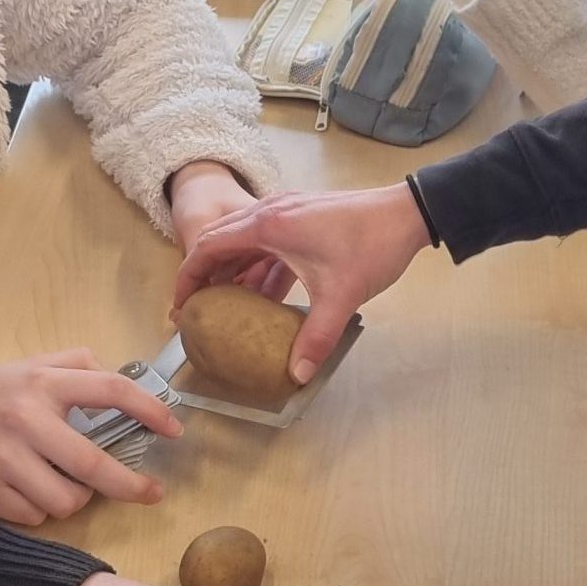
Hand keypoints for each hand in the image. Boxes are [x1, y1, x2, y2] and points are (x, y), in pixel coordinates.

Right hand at [0, 349, 183, 526]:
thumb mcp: (32, 365)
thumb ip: (76, 364)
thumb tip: (120, 375)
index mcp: (44, 383)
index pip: (109, 389)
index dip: (149, 409)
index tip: (174, 429)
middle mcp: (26, 418)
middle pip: (92, 464)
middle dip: (129, 485)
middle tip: (150, 492)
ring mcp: (3, 456)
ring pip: (64, 500)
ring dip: (76, 499)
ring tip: (67, 484)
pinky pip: (33, 517)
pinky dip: (41, 512)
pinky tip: (33, 492)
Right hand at [173, 184, 428, 384]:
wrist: (407, 213)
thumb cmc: (372, 244)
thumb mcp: (341, 296)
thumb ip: (316, 337)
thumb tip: (296, 374)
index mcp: (268, 226)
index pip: (208, 247)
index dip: (188, 276)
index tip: (180, 304)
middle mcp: (271, 212)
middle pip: (220, 241)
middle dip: (205, 274)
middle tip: (197, 308)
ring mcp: (288, 212)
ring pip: (244, 241)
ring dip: (234, 270)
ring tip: (227, 306)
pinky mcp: (303, 217)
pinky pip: (267, 242)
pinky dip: (259, 266)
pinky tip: (266, 295)